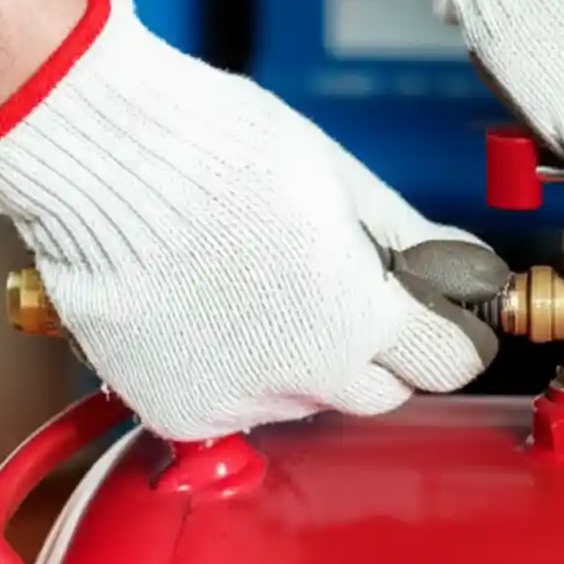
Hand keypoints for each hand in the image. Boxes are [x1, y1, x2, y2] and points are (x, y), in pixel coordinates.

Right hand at [0, 0, 508, 441]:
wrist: (99, 158)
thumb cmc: (216, 152)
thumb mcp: (343, 182)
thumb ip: (414, 243)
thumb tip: (464, 268)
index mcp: (358, 319)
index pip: (446, 363)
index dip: (447, 334)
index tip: (437, 319)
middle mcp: (301, 378)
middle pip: (378, 392)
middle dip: (375, 351)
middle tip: (337, 292)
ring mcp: (236, 402)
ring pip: (302, 403)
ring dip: (297, 364)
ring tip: (255, 291)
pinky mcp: (177, 412)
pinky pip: (233, 409)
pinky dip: (231, 375)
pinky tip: (208, 315)